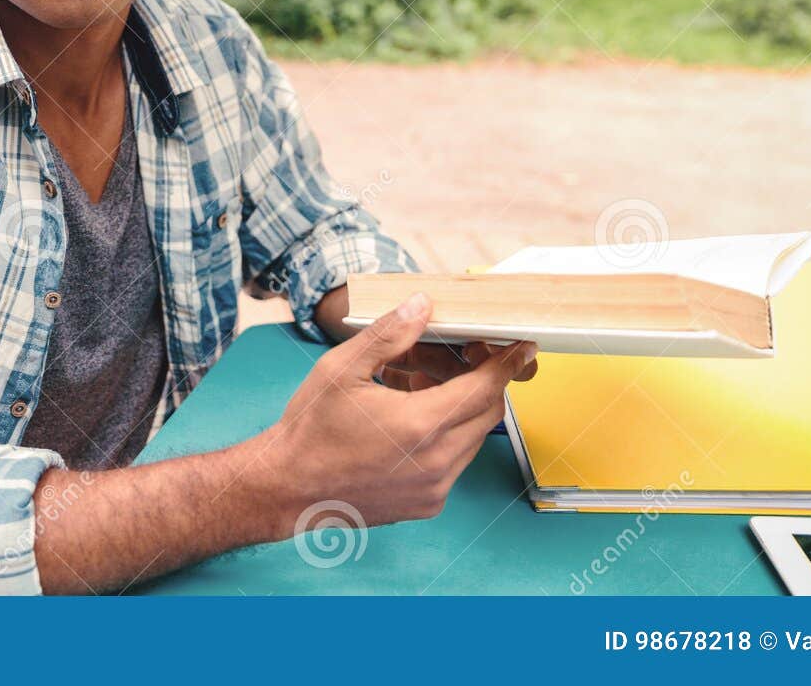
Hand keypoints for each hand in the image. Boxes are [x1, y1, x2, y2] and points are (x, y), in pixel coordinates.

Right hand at [261, 294, 537, 531]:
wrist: (287, 488)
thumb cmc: (310, 428)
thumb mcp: (342, 369)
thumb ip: (389, 334)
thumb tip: (422, 306)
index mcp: (419, 426)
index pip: (485, 389)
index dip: (506, 364)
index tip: (523, 347)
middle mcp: (436, 463)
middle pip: (486, 413)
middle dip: (480, 380)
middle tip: (458, 356)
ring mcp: (434, 489)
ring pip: (472, 438)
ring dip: (459, 408)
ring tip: (418, 385)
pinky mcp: (427, 504)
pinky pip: (454, 462)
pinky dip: (446, 436)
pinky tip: (411, 418)